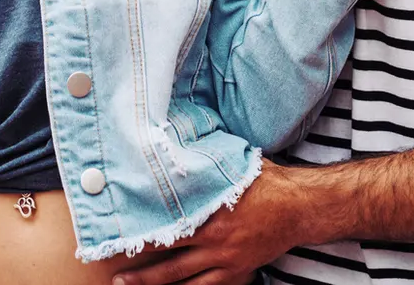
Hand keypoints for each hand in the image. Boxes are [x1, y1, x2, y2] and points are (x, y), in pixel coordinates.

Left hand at [112, 161, 315, 284]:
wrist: (299, 208)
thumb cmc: (266, 181)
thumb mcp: (233, 165)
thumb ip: (205, 164)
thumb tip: (178, 143)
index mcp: (211, 212)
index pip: (168, 225)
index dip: (143, 231)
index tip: (119, 233)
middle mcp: (215, 240)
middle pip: (169, 259)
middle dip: (140, 269)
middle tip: (114, 274)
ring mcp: (225, 259)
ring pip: (183, 279)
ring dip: (154, 284)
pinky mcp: (237, 271)